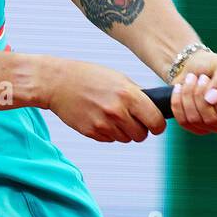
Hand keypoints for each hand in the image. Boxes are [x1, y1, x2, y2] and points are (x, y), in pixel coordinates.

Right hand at [45, 59, 167, 142]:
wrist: (58, 82)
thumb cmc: (90, 77)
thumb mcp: (118, 78)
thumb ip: (137, 94)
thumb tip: (155, 109)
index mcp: (128, 94)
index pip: (155, 121)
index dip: (158, 125)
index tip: (155, 124)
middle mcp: (117, 111)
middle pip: (141, 135)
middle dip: (140, 129)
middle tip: (132, 119)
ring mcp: (103, 123)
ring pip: (126, 139)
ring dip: (123, 131)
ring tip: (112, 115)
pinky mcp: (91, 132)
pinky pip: (110, 139)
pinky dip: (109, 132)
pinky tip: (99, 117)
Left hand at [169, 50, 216, 134]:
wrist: (193, 67)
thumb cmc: (213, 65)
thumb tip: (212, 100)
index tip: (209, 81)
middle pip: (212, 119)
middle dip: (200, 94)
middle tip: (200, 77)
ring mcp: (211, 126)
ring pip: (195, 119)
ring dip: (187, 95)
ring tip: (190, 79)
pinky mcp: (194, 127)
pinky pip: (183, 120)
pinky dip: (177, 102)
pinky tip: (179, 89)